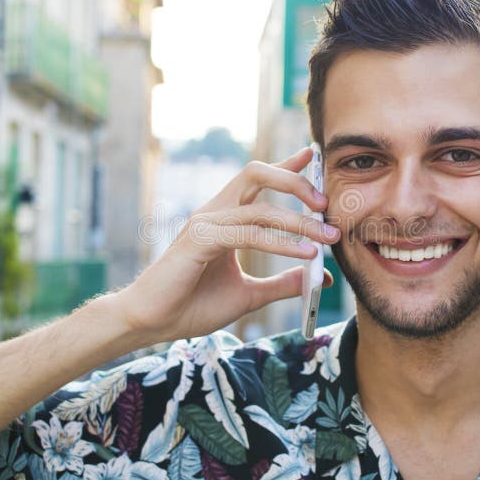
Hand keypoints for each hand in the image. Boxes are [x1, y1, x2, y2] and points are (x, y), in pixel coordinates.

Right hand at [113, 147, 340, 344]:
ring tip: (327, 238)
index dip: (286, 166)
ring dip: (299, 222)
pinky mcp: (199, 241)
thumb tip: (321, 277)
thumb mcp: (249, 294)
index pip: (258, 182)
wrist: (152, 323)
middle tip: (325, 203)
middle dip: (295, 181)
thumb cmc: (193, 305)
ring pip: (260, 207)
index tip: (312, 156)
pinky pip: (248, 234)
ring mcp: (205, 223)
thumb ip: (283, 283)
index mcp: (225, 218)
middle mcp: (215, 212)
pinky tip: (305, 254)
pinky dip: (280, 243)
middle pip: (257, 174)